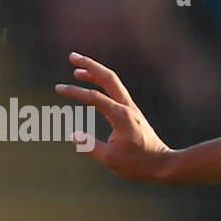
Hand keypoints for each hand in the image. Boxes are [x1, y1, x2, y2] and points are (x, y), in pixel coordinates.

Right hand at [55, 53, 175, 181]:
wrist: (162, 164)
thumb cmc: (137, 164)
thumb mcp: (110, 158)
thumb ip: (90, 146)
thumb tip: (74, 135)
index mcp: (121, 116)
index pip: (95, 97)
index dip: (75, 92)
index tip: (59, 89)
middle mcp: (127, 107)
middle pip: (108, 78)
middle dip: (89, 65)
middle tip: (72, 56)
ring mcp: (131, 108)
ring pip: (113, 82)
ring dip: (96, 72)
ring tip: (77, 70)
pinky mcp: (132, 112)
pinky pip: (115, 91)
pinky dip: (103, 84)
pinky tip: (93, 84)